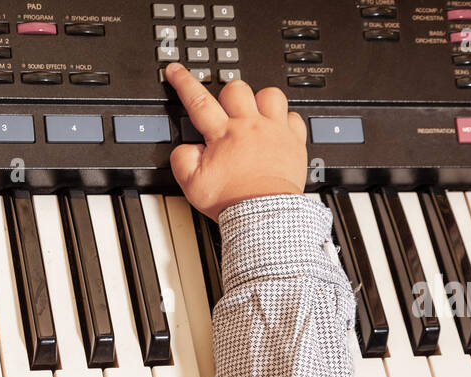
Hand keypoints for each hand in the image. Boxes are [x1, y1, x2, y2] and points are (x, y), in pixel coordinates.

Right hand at [164, 62, 308, 220]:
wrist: (264, 214)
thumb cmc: (233, 201)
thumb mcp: (192, 186)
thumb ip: (182, 160)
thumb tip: (186, 147)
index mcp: (223, 135)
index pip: (198, 100)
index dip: (183, 81)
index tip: (175, 69)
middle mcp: (250, 126)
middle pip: (236, 89)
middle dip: (228, 94)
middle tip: (226, 110)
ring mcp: (274, 131)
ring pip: (270, 94)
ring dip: (261, 101)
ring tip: (255, 116)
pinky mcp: (294, 142)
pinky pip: (294, 117)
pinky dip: (286, 120)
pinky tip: (277, 130)